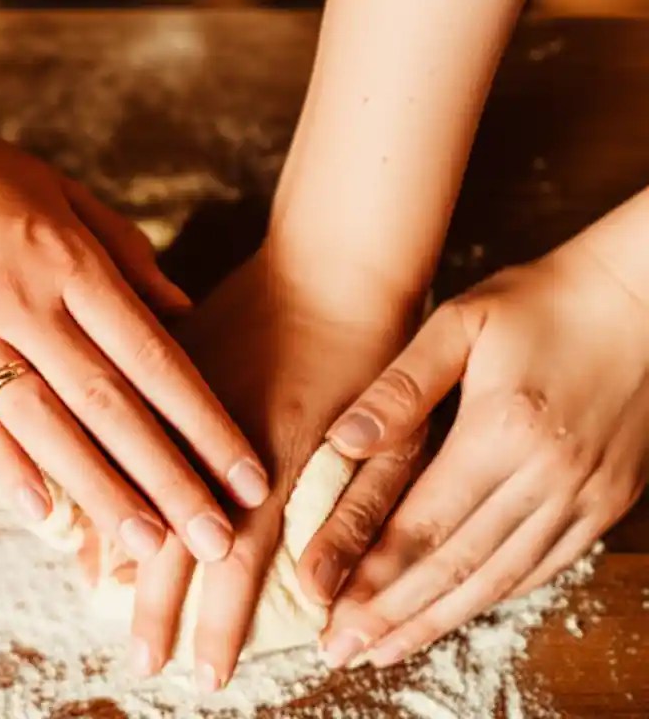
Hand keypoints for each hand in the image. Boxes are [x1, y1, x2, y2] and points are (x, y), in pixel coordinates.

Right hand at [0, 109, 268, 562]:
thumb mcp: (57, 188)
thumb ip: (122, 251)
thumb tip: (183, 310)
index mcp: (68, 260)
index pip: (154, 359)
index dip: (206, 424)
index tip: (248, 475)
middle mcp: (22, 302)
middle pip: (110, 406)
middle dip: (169, 479)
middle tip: (215, 539)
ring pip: (44, 427)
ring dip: (100, 492)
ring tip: (146, 548)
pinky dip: (6, 471)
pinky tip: (44, 517)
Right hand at [127, 249, 418, 686]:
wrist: (336, 257)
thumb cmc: (376, 349)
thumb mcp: (391, 441)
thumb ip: (357, 521)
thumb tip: (324, 603)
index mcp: (275, 458)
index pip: (237, 563)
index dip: (219, 627)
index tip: (206, 678)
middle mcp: (213, 435)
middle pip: (170, 535)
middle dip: (156, 606)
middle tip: (143, 663)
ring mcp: (179, 401)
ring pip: (132, 483)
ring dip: (117, 546)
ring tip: (103, 597)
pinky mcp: (163, 374)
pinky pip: (120, 434)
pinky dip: (103, 478)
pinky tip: (85, 508)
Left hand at [317, 247, 648, 668]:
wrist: (644, 296)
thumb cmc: (541, 300)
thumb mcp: (461, 323)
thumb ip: (400, 386)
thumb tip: (343, 442)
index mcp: (502, 430)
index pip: (425, 524)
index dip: (374, 576)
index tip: (330, 613)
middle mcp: (548, 474)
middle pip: (459, 565)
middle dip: (395, 615)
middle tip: (342, 651)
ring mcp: (586, 494)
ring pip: (502, 577)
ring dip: (440, 619)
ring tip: (387, 650)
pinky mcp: (608, 500)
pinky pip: (545, 565)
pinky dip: (495, 595)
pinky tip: (456, 612)